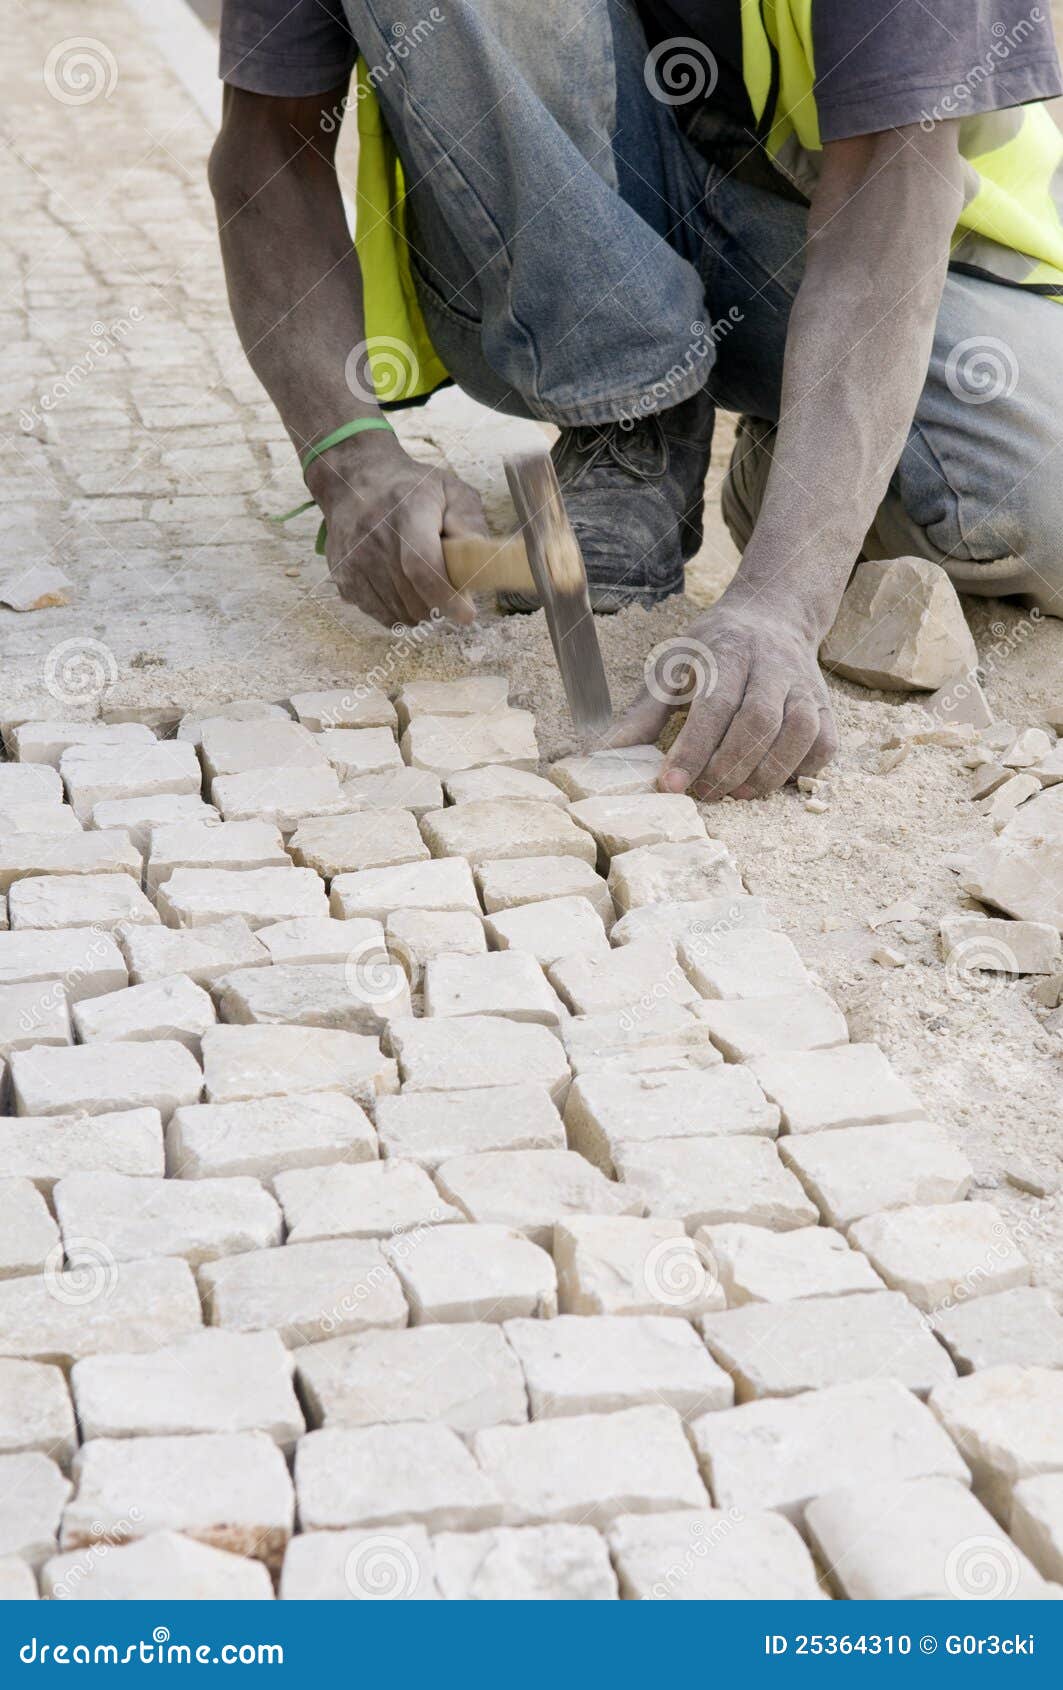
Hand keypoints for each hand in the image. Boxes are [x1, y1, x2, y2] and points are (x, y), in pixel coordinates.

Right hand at [307, 431, 487, 625]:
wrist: (351, 482)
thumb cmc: (411, 488)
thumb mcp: (449, 490)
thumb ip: (469, 522)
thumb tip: (479, 559)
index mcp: (408, 512)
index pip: (422, 566)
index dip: (446, 597)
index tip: (467, 614)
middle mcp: (375, 538)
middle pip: (414, 599)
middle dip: (440, 606)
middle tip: (450, 590)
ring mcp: (354, 561)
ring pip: (399, 614)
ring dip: (421, 611)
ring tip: (426, 586)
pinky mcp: (343, 578)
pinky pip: (380, 615)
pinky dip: (399, 612)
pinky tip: (404, 589)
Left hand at [608, 597, 837, 798]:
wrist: (772, 614)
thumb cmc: (713, 647)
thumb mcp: (672, 667)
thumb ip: (642, 713)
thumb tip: (602, 754)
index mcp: (729, 650)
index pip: (714, 705)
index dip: (693, 749)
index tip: (671, 785)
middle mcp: (773, 665)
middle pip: (758, 722)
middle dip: (728, 767)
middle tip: (703, 794)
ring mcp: (805, 685)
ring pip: (798, 733)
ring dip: (767, 773)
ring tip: (736, 794)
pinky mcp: (826, 705)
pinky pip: (824, 744)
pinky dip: (801, 769)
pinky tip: (771, 779)